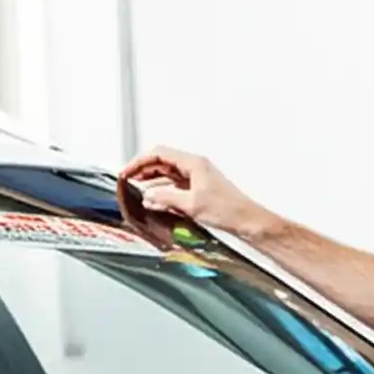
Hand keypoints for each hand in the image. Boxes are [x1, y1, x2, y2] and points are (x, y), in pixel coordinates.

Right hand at [118, 145, 274, 237]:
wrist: (247, 220)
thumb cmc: (228, 209)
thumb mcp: (191, 204)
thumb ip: (165, 198)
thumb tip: (147, 196)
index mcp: (194, 163)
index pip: (159, 153)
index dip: (139, 161)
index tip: (126, 172)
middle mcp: (195, 167)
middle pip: (162, 161)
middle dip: (143, 170)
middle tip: (127, 180)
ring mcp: (197, 177)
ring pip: (167, 174)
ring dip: (151, 180)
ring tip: (136, 189)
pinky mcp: (199, 189)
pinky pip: (175, 185)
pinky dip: (162, 189)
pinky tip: (154, 198)